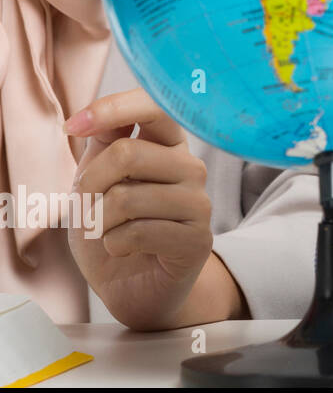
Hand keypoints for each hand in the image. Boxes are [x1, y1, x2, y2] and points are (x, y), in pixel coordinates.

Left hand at [64, 88, 241, 329]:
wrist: (131, 286)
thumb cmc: (114, 230)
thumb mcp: (97, 182)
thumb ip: (102, 146)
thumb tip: (89, 119)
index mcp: (168, 146)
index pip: (154, 106)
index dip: (113, 108)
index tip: (74, 126)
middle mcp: (190, 168)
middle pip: (127, 154)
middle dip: (90, 185)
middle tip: (89, 208)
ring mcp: (199, 202)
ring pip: (127, 197)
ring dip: (99, 222)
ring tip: (109, 232)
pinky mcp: (198, 238)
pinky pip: (138, 232)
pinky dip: (114, 245)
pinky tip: (123, 249)